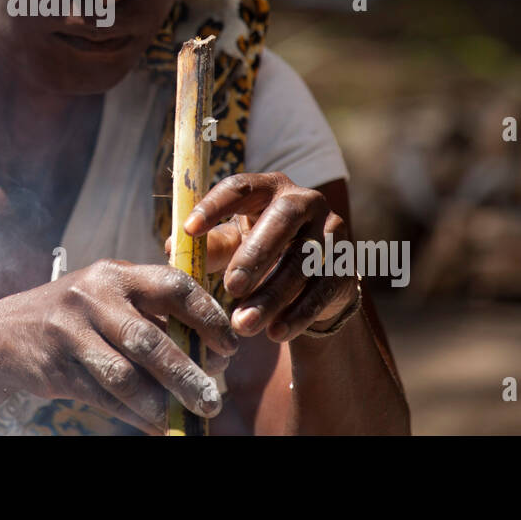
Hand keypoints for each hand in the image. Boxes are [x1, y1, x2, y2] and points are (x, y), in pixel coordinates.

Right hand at [0, 259, 239, 434]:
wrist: (6, 334)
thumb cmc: (75, 315)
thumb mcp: (108, 297)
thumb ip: (150, 313)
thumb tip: (207, 351)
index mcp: (116, 273)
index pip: (173, 285)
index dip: (208, 316)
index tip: (229, 346)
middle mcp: (93, 296)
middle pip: (150, 339)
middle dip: (188, 373)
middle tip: (214, 398)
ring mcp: (71, 331)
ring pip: (125, 375)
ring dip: (161, 402)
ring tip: (184, 418)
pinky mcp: (56, 366)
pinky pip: (103, 396)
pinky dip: (134, 414)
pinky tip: (155, 424)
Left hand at [169, 173, 357, 341]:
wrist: (312, 279)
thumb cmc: (262, 249)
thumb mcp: (234, 244)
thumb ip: (210, 246)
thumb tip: (174, 248)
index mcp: (269, 188)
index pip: (241, 186)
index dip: (215, 206)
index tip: (189, 230)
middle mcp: (305, 201)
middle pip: (282, 220)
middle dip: (256, 254)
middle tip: (230, 287)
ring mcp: (332, 232)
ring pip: (303, 262)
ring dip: (272, 296)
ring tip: (243, 324)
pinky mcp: (345, 266)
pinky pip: (322, 290)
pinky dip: (298, 314)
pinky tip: (276, 333)